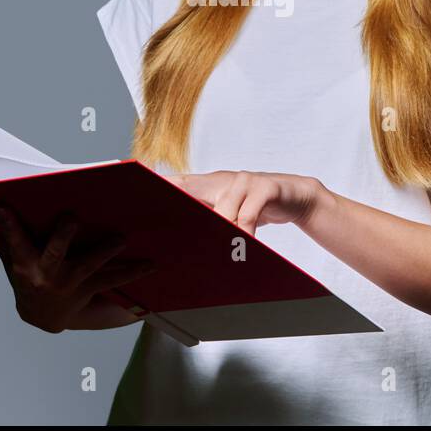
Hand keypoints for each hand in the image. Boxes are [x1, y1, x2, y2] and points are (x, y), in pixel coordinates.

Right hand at [0, 206, 154, 333]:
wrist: (42, 316)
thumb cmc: (26, 274)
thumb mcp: (10, 256)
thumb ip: (2, 233)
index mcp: (24, 264)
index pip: (14, 241)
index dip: (9, 225)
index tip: (3, 207)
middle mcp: (47, 275)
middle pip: (54, 253)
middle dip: (62, 236)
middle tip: (71, 218)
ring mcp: (69, 284)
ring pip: (90, 267)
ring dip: (106, 252)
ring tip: (122, 239)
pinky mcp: (89, 288)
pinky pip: (113, 279)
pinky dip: (133, 271)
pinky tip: (152, 263)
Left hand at [164, 170, 323, 235]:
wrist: (296, 196)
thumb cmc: (257, 206)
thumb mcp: (231, 212)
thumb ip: (211, 220)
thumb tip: (185, 242)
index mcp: (210, 184)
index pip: (178, 183)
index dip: (156, 184)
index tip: (134, 185)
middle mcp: (223, 179)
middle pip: (191, 191)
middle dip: (178, 208)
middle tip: (169, 231)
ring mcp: (244, 181)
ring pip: (222, 211)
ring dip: (222, 233)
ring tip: (221, 251)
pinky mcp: (265, 187)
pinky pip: (248, 216)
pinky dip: (245, 234)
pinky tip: (244, 246)